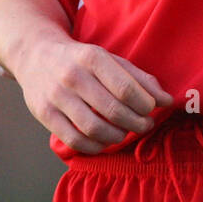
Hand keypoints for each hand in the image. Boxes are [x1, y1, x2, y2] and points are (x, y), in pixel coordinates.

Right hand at [11, 35, 173, 154]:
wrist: (35, 55)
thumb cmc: (80, 59)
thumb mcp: (109, 59)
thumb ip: (138, 78)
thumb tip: (166, 100)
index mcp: (92, 57)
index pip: (125, 89)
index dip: (145, 105)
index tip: (151, 109)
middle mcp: (73, 76)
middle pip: (113, 110)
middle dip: (136, 123)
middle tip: (145, 125)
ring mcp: (56, 96)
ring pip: (94, 129)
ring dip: (117, 136)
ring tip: (124, 132)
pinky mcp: (44, 114)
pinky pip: (74, 140)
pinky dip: (95, 146)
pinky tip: (104, 141)